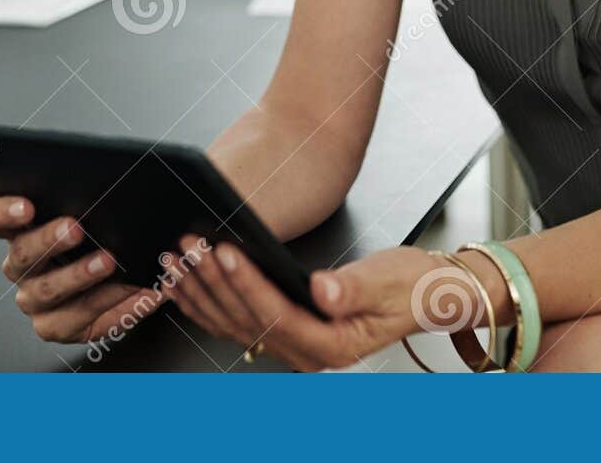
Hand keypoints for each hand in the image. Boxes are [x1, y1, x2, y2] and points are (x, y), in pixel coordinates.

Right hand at [0, 196, 162, 344]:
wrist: (123, 281)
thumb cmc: (102, 237)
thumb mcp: (95, 214)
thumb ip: (92, 200)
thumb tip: (111, 191)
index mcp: (19, 229)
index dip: (0, 213)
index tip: (25, 207)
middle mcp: (20, 265)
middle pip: (20, 253)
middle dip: (48, 240)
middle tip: (74, 229)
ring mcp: (33, 298)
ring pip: (45, 290)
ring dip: (79, 274)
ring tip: (108, 261)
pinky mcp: (54, 326)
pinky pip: (75, 318)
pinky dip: (108, 301)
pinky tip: (130, 288)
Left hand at [162, 236, 446, 370]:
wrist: (423, 293)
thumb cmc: (409, 287)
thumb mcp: (388, 281)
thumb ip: (354, 288)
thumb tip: (322, 291)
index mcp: (332, 346)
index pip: (276, 315)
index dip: (247, 283)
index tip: (226, 252)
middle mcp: (307, 352)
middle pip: (247, 319)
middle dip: (213, 281)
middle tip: (190, 247)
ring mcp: (293, 344)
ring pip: (234, 323)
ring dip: (202, 291)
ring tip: (178, 260)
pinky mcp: (284, 330)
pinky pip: (237, 321)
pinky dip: (208, 301)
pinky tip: (187, 282)